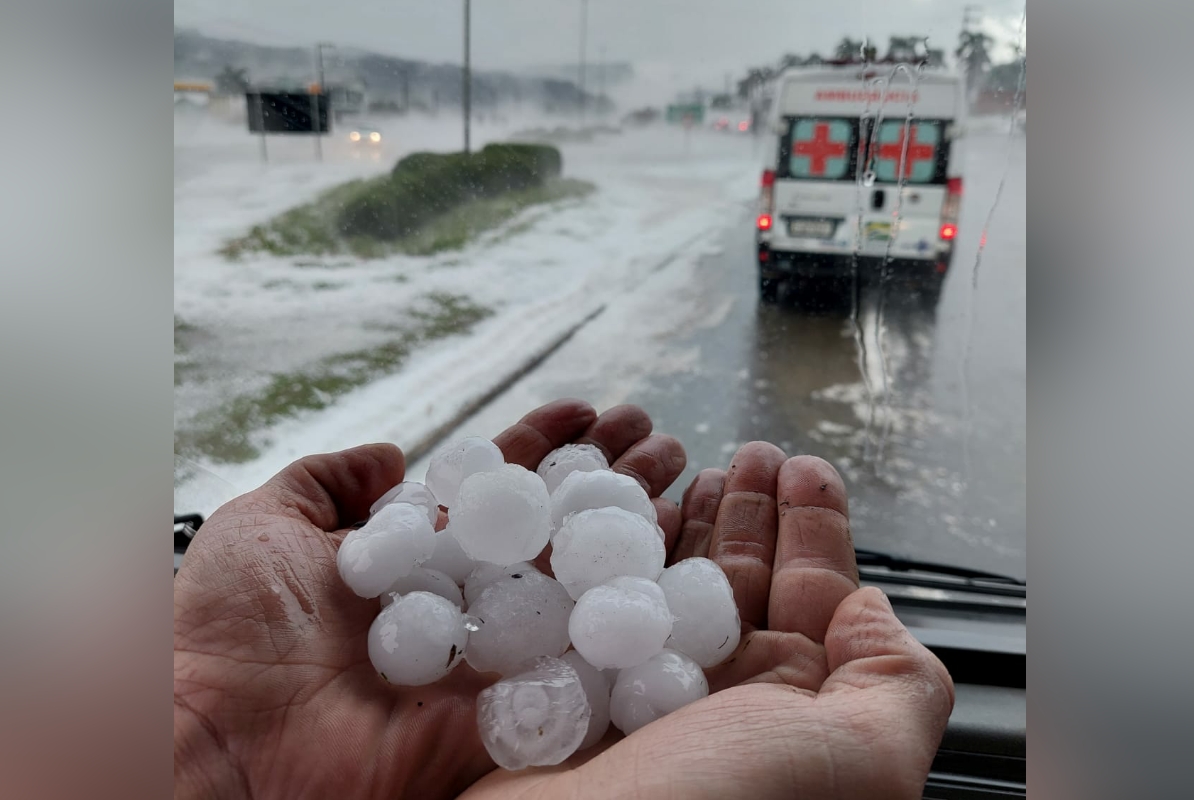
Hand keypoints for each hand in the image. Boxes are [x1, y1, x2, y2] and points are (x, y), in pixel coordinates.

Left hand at [173, 399, 686, 799]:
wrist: (217, 739)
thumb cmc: (227, 626)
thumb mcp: (265, 523)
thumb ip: (326, 483)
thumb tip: (389, 455)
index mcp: (413, 556)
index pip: (496, 488)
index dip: (543, 446)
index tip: (588, 408)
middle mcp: (464, 602)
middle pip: (554, 530)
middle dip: (608, 479)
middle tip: (663, 438)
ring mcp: (494, 657)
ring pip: (584, 586)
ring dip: (637, 534)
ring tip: (688, 480)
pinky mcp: (514, 713)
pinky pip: (589, 667)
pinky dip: (638, 623)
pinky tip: (679, 570)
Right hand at [463, 443, 953, 799]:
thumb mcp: (858, 760)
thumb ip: (893, 683)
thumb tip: (874, 609)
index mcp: (788, 716)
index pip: (815, 601)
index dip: (815, 529)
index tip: (805, 466)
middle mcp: (712, 704)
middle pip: (737, 583)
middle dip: (747, 512)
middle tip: (748, 451)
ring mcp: (631, 695)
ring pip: (663, 586)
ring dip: (678, 522)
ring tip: (685, 463)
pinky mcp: (557, 689)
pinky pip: (584, 600)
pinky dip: (597, 549)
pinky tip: (611, 511)